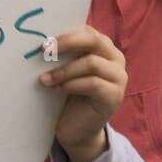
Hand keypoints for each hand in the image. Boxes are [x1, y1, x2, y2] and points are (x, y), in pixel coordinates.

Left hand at [38, 26, 127, 161]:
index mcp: (104, 49)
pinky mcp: (114, 96)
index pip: (88, 31)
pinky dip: (71, 85)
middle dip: (67, 43)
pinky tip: (57, 90)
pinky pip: (93, 84)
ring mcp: (118, 77)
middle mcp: (115, 59)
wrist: (78, 130)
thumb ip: (64, 55)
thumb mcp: (67, 71)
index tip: (43, 40)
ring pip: (92, 63)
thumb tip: (43, 41)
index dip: (65, 33)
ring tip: (44, 79)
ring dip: (64, 70)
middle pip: (94, 40)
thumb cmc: (69, 96)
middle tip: (44, 50)